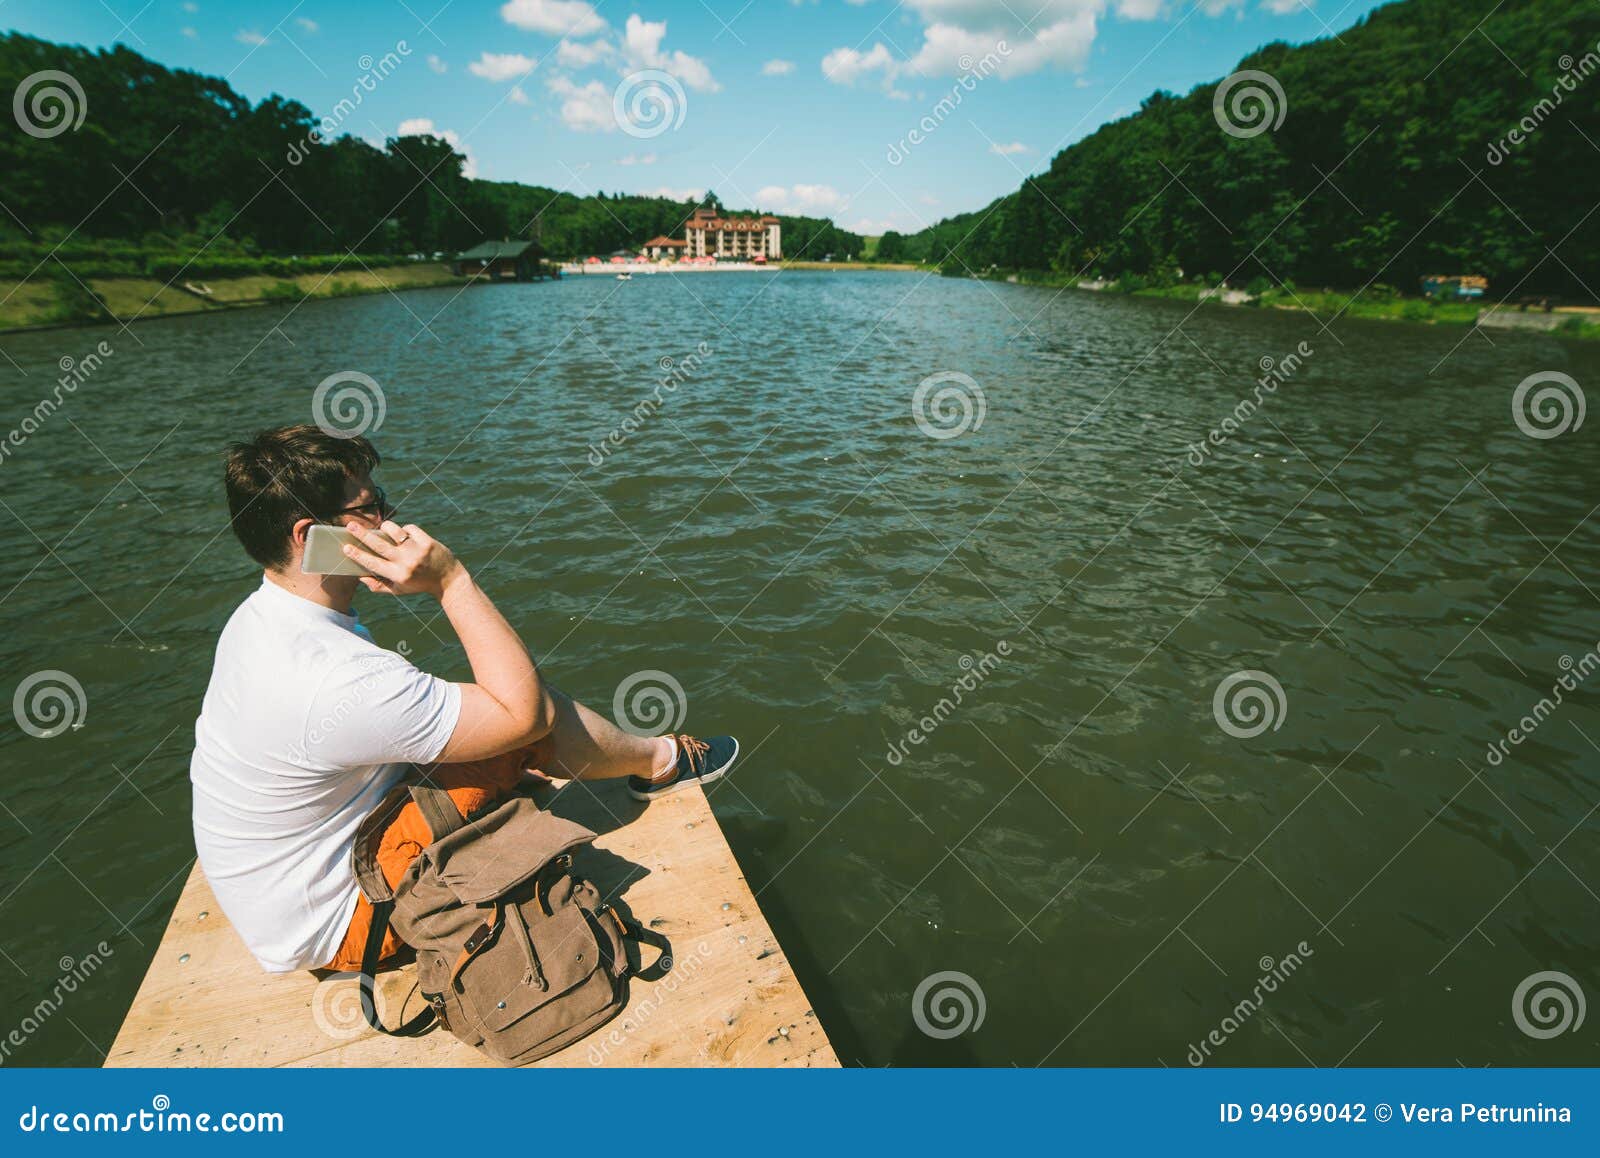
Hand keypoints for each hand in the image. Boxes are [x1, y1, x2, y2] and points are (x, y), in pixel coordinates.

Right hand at [342, 520, 463, 598]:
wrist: (448, 579)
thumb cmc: (419, 584)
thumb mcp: (398, 590)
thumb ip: (378, 586)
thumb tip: (359, 576)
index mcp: (397, 575)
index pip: (372, 563)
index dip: (357, 555)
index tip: (345, 547)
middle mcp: (406, 562)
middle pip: (379, 545)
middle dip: (362, 534)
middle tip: (350, 525)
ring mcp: (417, 550)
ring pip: (395, 532)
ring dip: (386, 527)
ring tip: (382, 528)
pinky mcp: (427, 541)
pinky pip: (410, 528)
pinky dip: (405, 529)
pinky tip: (405, 534)